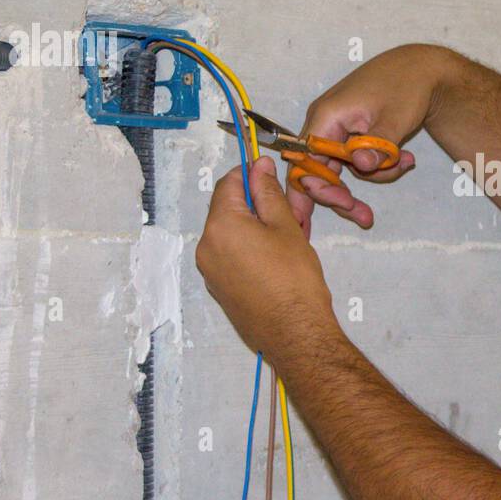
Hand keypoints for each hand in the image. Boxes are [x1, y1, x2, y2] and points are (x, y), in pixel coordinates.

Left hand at [196, 156, 335, 355]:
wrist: (295, 333)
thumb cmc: (294, 278)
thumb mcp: (286, 226)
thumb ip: (268, 192)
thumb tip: (259, 166)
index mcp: (220, 226)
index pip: (228, 184)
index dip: (250, 174)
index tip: (272, 173)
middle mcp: (206, 247)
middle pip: (228, 210)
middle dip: (256, 204)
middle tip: (290, 211)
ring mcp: (209, 271)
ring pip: (231, 235)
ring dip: (255, 228)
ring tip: (288, 238)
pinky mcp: (219, 289)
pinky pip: (231, 257)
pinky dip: (250, 249)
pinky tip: (277, 259)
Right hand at [288, 44, 446, 235]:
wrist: (421, 69)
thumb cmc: (405, 87)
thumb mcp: (395, 118)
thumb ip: (377, 146)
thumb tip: (360, 167)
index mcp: (326, 116)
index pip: (304, 162)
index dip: (316, 190)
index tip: (343, 206)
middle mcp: (323, 124)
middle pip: (317, 172)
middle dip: (342, 197)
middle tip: (366, 218)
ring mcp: (335, 129)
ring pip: (340, 169)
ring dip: (373, 176)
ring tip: (406, 164)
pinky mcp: (349, 134)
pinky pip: (354, 160)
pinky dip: (377, 165)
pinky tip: (404, 159)